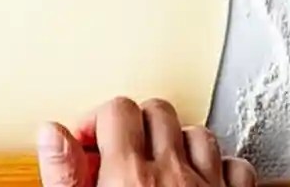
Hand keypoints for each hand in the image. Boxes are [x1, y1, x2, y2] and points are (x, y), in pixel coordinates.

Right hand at [36, 97, 256, 186]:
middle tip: (122, 152)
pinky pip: (238, 168)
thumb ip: (63, 175)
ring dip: (178, 143)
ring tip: (160, 166)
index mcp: (128, 175)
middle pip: (157, 111)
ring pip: (199, 133)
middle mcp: (173, 175)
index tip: (91, 146)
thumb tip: (51, 132)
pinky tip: (202, 181)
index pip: (116, 109)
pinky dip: (221, 169)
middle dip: (137, 125)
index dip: (98, 121)